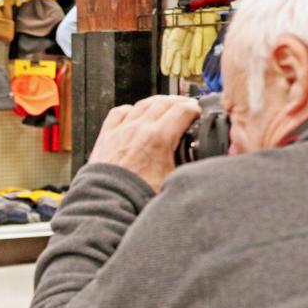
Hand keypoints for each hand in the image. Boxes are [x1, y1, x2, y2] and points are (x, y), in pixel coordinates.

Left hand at [89, 95, 203, 191]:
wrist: (107, 204)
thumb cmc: (135, 199)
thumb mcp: (173, 184)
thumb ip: (188, 170)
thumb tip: (201, 168)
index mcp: (158, 139)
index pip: (183, 111)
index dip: (195, 109)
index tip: (198, 113)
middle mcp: (139, 129)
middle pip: (164, 103)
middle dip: (179, 103)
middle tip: (186, 108)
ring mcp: (122, 130)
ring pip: (143, 104)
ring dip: (158, 103)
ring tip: (166, 106)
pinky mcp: (107, 136)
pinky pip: (119, 112)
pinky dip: (131, 109)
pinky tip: (135, 113)